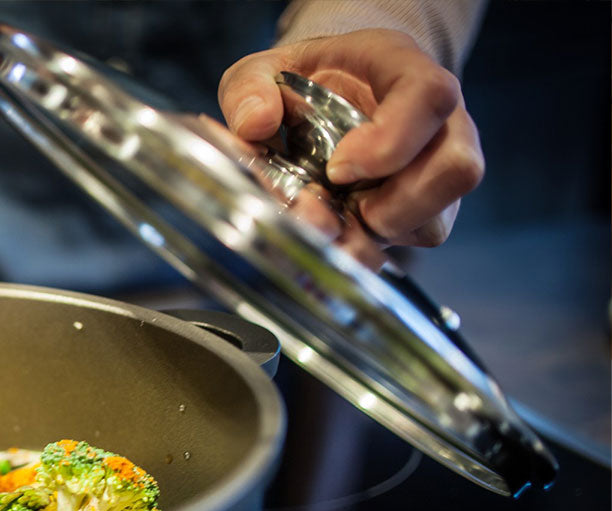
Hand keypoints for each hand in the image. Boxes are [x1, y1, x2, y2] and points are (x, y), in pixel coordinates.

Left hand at [219, 29, 483, 247]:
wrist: (332, 92)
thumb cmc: (307, 82)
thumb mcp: (266, 71)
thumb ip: (250, 88)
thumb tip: (253, 125)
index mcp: (403, 68)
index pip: (429, 96)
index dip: (388, 142)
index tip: (338, 169)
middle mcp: (440, 119)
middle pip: (456, 168)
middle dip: (392, 206)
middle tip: (340, 205)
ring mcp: (441, 164)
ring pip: (438, 217)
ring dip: (379, 233)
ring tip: (335, 218)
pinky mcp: (430, 205)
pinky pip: (420, 236)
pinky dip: (375, 245)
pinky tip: (341, 231)